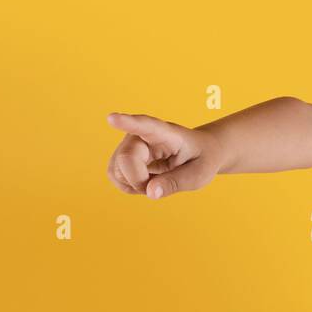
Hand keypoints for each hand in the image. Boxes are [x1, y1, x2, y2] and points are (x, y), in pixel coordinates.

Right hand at [105, 112, 221, 198]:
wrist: (199, 152)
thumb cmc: (200, 159)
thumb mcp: (199, 174)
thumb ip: (176, 182)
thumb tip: (150, 193)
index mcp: (166, 133)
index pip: (145, 126)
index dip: (127, 122)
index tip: (111, 118)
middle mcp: (141, 135)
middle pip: (125, 159)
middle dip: (138, 181)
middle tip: (161, 185)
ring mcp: (129, 145)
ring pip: (116, 171)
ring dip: (135, 185)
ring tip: (157, 180)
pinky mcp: (122, 156)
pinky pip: (115, 177)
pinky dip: (130, 186)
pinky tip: (147, 181)